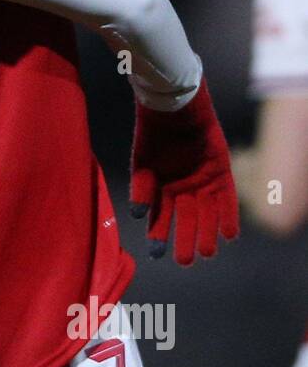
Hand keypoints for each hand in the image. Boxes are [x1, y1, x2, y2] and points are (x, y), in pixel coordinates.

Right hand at [130, 79, 239, 264]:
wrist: (173, 105)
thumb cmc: (152, 132)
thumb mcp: (142, 163)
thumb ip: (142, 188)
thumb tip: (138, 213)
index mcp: (160, 188)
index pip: (160, 217)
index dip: (159, 235)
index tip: (157, 255)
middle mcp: (182, 188)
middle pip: (185, 220)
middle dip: (185, 240)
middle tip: (185, 261)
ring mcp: (203, 181)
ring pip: (206, 213)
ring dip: (207, 233)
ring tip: (207, 252)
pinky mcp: (221, 172)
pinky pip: (227, 199)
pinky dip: (228, 216)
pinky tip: (229, 234)